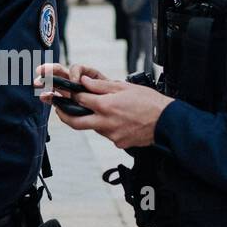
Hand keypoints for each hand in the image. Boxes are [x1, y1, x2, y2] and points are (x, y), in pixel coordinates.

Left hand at [38, 64, 171, 148]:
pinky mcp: (118, 143)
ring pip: (93, 127)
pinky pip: (107, 134)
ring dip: (91, 119)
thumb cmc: (150, 102)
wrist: (167, 122)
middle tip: (58, 109)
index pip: (80, 99)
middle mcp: (105, 122)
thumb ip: (101, 86)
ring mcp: (111, 135)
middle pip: (75, 122)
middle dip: (64, 115)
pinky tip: (119, 120)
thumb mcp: (124, 87)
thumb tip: (84, 82)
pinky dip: (108, 126)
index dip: (71, 94)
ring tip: (101, 111)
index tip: (66, 91)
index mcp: (105, 106)